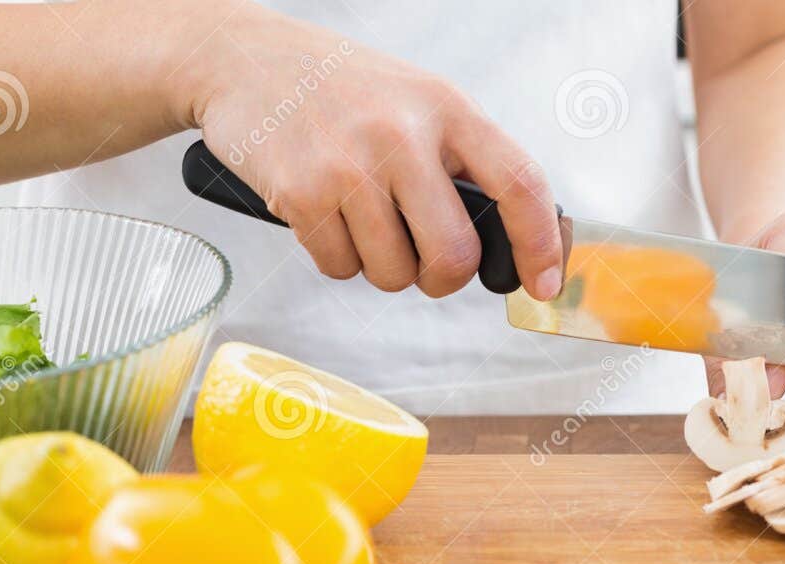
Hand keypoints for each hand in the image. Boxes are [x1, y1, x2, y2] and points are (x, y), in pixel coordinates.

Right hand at [191, 7, 562, 299]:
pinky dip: (337, 257)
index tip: (543, 284)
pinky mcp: (299, 192)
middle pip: (453, 256)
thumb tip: (511, 244)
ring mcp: (349, 164)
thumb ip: (464, 161)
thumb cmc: (344, 91)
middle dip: (441, 278)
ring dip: (383, 266)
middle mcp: (402, 134)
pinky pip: (339, 268)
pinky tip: (323, 211)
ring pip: (394, 274)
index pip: (519, 184)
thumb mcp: (418, 102)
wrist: (241, 58)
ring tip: (361, 217)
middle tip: (425, 263)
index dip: (540, 245)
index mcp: (448, 109)